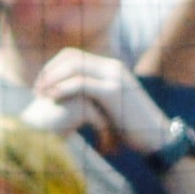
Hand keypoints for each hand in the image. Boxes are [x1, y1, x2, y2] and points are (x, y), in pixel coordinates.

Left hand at [29, 47, 176, 161]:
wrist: (157, 138)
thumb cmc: (134, 128)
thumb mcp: (112, 108)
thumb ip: (95, 98)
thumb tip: (77, 101)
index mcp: (110, 68)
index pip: (74, 55)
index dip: (53, 67)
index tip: (42, 85)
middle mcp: (112, 67)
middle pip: (70, 57)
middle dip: (49, 71)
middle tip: (36, 90)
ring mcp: (114, 77)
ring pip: (73, 67)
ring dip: (52, 79)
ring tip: (40, 95)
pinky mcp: (113, 91)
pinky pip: (81, 84)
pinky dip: (63, 89)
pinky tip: (52, 98)